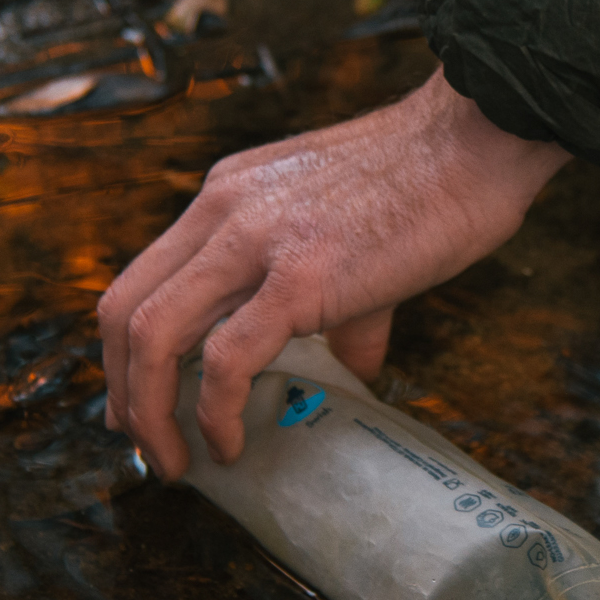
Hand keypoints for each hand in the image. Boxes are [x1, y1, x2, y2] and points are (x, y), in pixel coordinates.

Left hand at [97, 67, 571, 479]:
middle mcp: (222, 212)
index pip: (140, 279)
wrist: (476, 139)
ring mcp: (255, 242)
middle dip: (124, 391)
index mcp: (225, 197)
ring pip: (155, 337)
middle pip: (125, 312)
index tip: (139, 400)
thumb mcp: (349, 234)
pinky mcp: (299, 278)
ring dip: (152, 413)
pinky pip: (226, 359)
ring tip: (178, 461)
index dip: (125, 351)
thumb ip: (339, 303)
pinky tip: (231, 444)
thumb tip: (352, 363)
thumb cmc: (429, 182)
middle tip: (143, 442)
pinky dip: (215, 412)